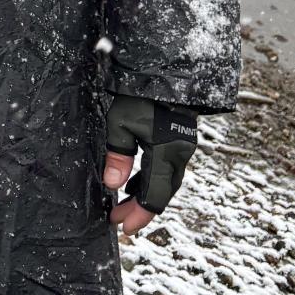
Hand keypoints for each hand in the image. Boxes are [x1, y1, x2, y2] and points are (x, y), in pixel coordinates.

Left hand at [104, 93, 197, 236]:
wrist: (167, 68)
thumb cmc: (142, 93)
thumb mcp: (121, 121)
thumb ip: (117, 155)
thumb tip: (112, 185)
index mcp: (167, 154)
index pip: (154, 196)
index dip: (139, 214)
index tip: (122, 227)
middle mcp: (179, 154)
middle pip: (162, 192)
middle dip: (140, 208)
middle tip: (118, 218)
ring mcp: (182, 146)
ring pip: (166, 181)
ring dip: (145, 194)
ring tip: (122, 202)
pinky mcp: (179, 138)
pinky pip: (167, 168)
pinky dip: (151, 178)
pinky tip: (136, 180)